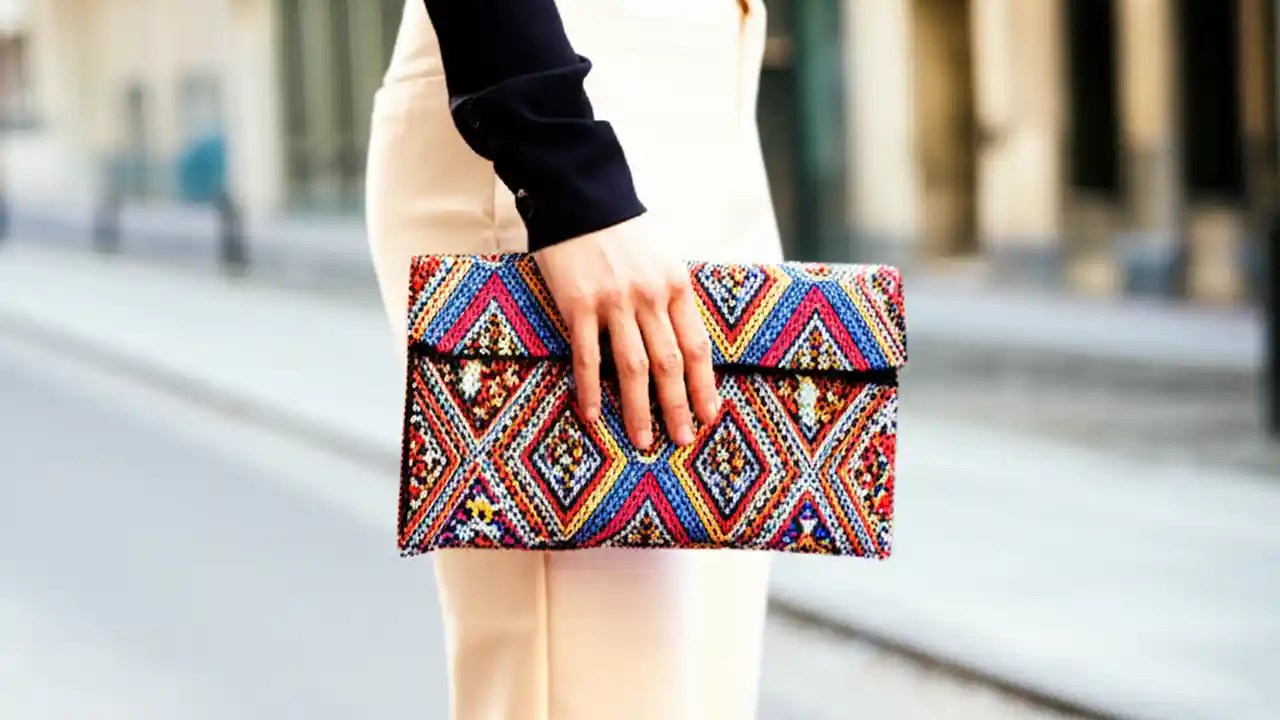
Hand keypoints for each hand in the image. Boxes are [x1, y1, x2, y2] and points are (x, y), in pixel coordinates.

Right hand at [533, 215, 719, 448]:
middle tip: (682, 440)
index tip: (710, 417)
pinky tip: (592, 415)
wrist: (578, 195)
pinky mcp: (578, 304)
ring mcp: (614, 301)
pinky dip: (590, 389)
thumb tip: (679, 343)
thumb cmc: (620, 230)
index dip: (704, 386)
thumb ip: (669, 298)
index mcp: (676, 285)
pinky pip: (587, 355)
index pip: (696, 347)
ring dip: (639, 409)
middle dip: (678, 407)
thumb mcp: (660, 258)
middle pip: (670, 363)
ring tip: (643, 440)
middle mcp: (650, 296)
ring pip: (633, 367)